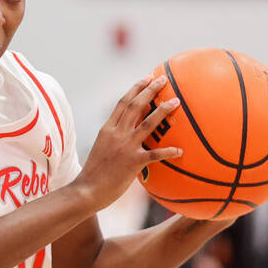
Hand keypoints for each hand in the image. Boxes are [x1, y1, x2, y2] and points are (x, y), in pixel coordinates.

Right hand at [76, 75, 181, 209]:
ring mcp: (125, 147)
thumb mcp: (100, 148)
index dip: (136, 89)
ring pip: (147, 123)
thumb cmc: (94, 173)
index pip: (122, 103)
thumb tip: (128, 132)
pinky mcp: (133, 162)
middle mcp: (116, 134)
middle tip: (163, 79)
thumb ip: (113, 137)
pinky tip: (180, 150)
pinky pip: (154, 154)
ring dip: (162, 111)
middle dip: (150, 90)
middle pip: (135, 106)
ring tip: (176, 101)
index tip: (147, 78)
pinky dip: (168, 151)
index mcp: (107, 129)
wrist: (87, 189)